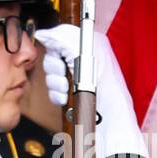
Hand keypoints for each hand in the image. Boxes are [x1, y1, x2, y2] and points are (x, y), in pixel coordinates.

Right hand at [34, 25, 146, 157]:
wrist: (111, 124)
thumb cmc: (109, 93)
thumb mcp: (88, 58)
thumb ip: (66, 40)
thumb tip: (45, 33)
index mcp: (92, 45)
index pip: (64, 33)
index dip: (56, 42)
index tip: (57, 52)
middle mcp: (84, 58)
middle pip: (53, 52)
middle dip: (55, 66)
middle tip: (64, 73)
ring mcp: (76, 76)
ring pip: (50, 71)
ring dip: (55, 82)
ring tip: (67, 90)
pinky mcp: (71, 92)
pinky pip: (52, 88)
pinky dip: (55, 94)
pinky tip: (65, 99)